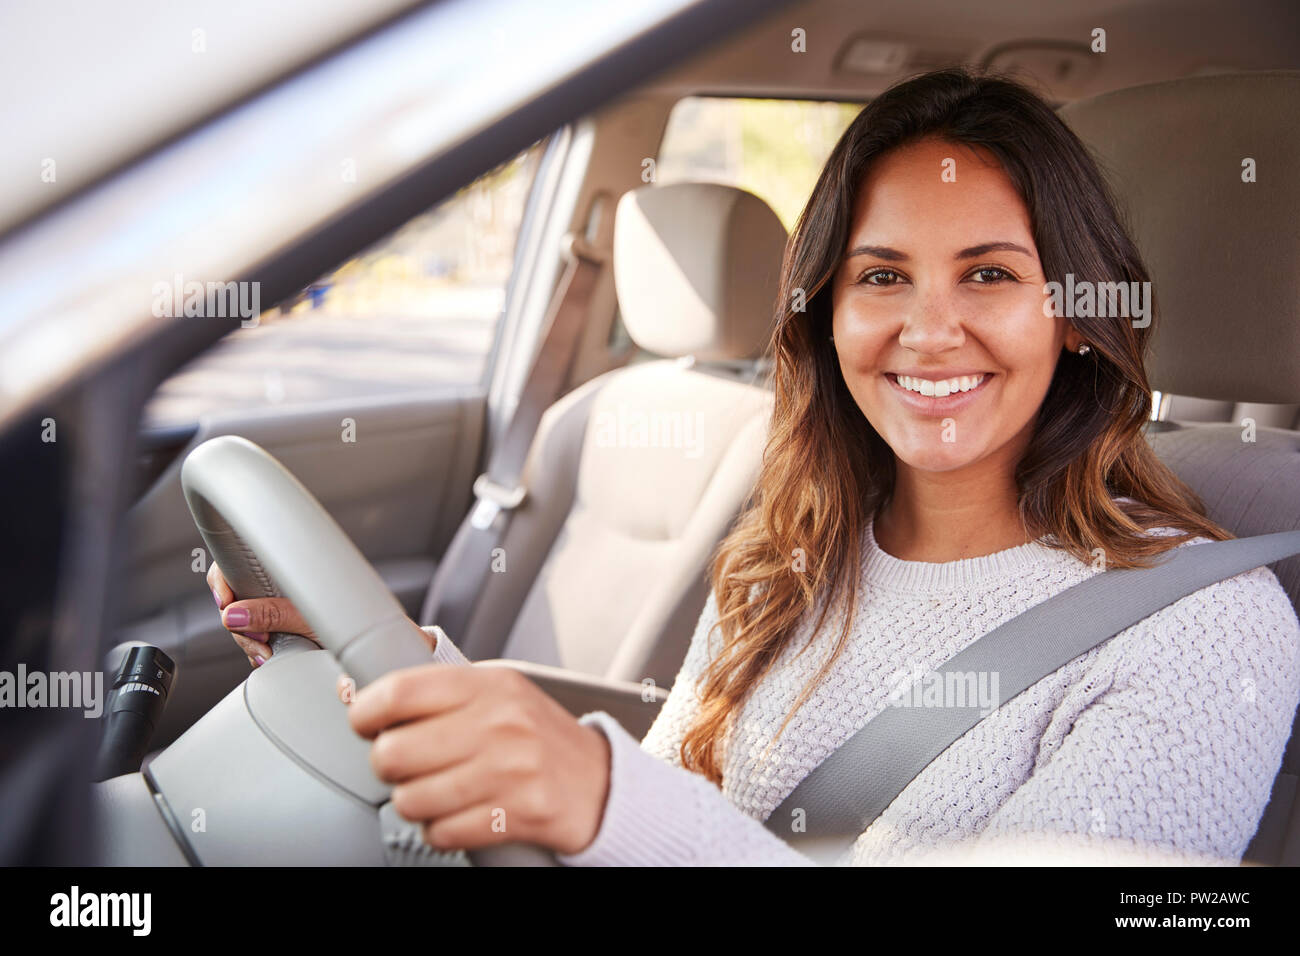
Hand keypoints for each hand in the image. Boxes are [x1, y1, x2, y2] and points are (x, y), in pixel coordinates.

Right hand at [207, 560, 434, 670]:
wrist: (381, 643)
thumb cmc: (358, 619)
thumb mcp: (314, 617)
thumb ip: (274, 613)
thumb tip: (232, 615)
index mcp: (284, 569)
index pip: (237, 562)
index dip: (223, 580)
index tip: (226, 603)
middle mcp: (277, 585)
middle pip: (234, 599)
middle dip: (239, 625)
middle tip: (261, 642)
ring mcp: (277, 607)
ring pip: (240, 623)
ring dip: (249, 640)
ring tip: (269, 653)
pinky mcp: (280, 629)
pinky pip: (254, 638)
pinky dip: (258, 650)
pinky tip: (270, 657)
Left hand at [347, 664, 611, 855]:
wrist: (601, 784)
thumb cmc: (540, 738)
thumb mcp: (502, 693)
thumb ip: (445, 691)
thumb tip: (370, 697)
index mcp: (490, 685)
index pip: (400, 691)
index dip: (365, 711)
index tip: (364, 722)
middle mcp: (500, 724)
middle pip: (394, 751)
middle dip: (387, 764)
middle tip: (402, 764)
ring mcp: (510, 771)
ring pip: (411, 798)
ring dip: (413, 801)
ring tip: (435, 791)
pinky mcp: (517, 814)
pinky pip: (441, 832)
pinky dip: (440, 829)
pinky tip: (458, 813)